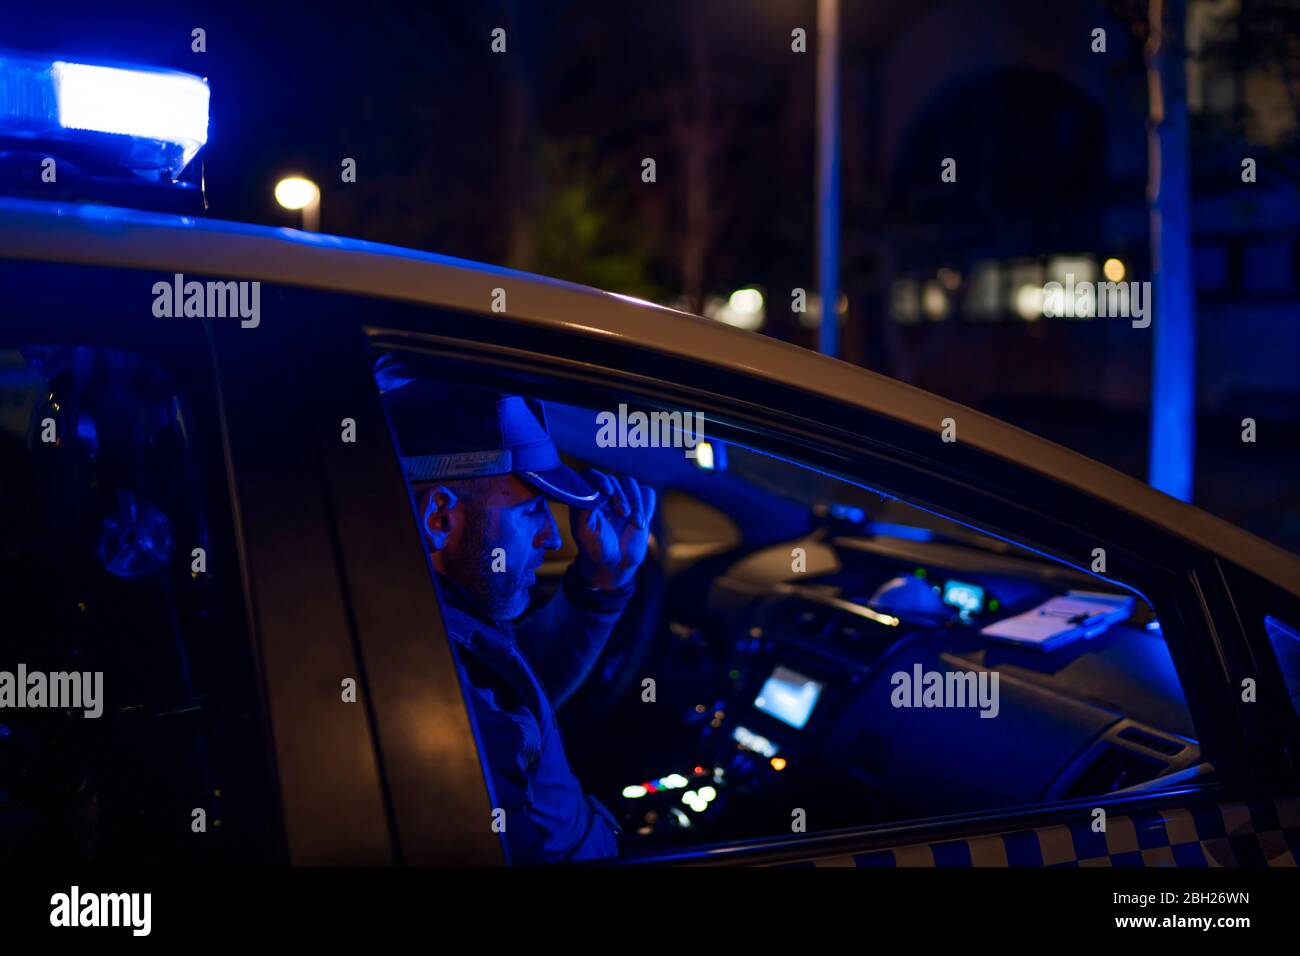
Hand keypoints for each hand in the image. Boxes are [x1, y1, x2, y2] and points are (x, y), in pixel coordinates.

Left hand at [570, 470, 655, 590]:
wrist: (616, 562)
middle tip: (623, 514)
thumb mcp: (585, 533)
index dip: (599, 479)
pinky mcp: (640, 503)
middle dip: (620, 496)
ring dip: (635, 502)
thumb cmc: (596, 548)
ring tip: (636, 523)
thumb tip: (592, 493)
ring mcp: (623, 497)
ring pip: (630, 483)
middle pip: (613, 480)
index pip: (591, 476)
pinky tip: (641, 523)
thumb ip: (584, 512)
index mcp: (587, 498)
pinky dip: (646, 505)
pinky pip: (647, 493)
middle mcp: (604, 494)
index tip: (608, 492)